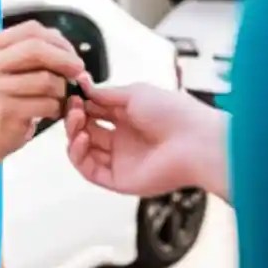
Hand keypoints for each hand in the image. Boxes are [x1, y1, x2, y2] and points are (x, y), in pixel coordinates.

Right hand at [0, 21, 88, 161]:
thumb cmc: (7, 97)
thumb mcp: (13, 67)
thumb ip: (36, 51)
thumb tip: (69, 50)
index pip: (31, 30)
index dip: (58, 41)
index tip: (72, 55)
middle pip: (36, 49)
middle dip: (65, 59)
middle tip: (80, 71)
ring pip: (45, 79)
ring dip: (62, 89)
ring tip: (60, 97)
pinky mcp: (5, 111)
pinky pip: (47, 103)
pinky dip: (58, 108)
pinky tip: (53, 111)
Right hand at [64, 82, 229, 199]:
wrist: (194, 141)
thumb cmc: (173, 113)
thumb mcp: (135, 93)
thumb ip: (106, 94)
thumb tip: (83, 87)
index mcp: (130, 119)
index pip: (96, 113)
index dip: (81, 105)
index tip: (72, 96)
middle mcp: (124, 141)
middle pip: (87, 132)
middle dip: (75, 119)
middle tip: (72, 108)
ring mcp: (121, 162)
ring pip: (84, 152)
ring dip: (73, 135)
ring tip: (77, 121)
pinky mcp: (119, 181)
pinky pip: (90, 171)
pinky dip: (79, 156)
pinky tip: (81, 139)